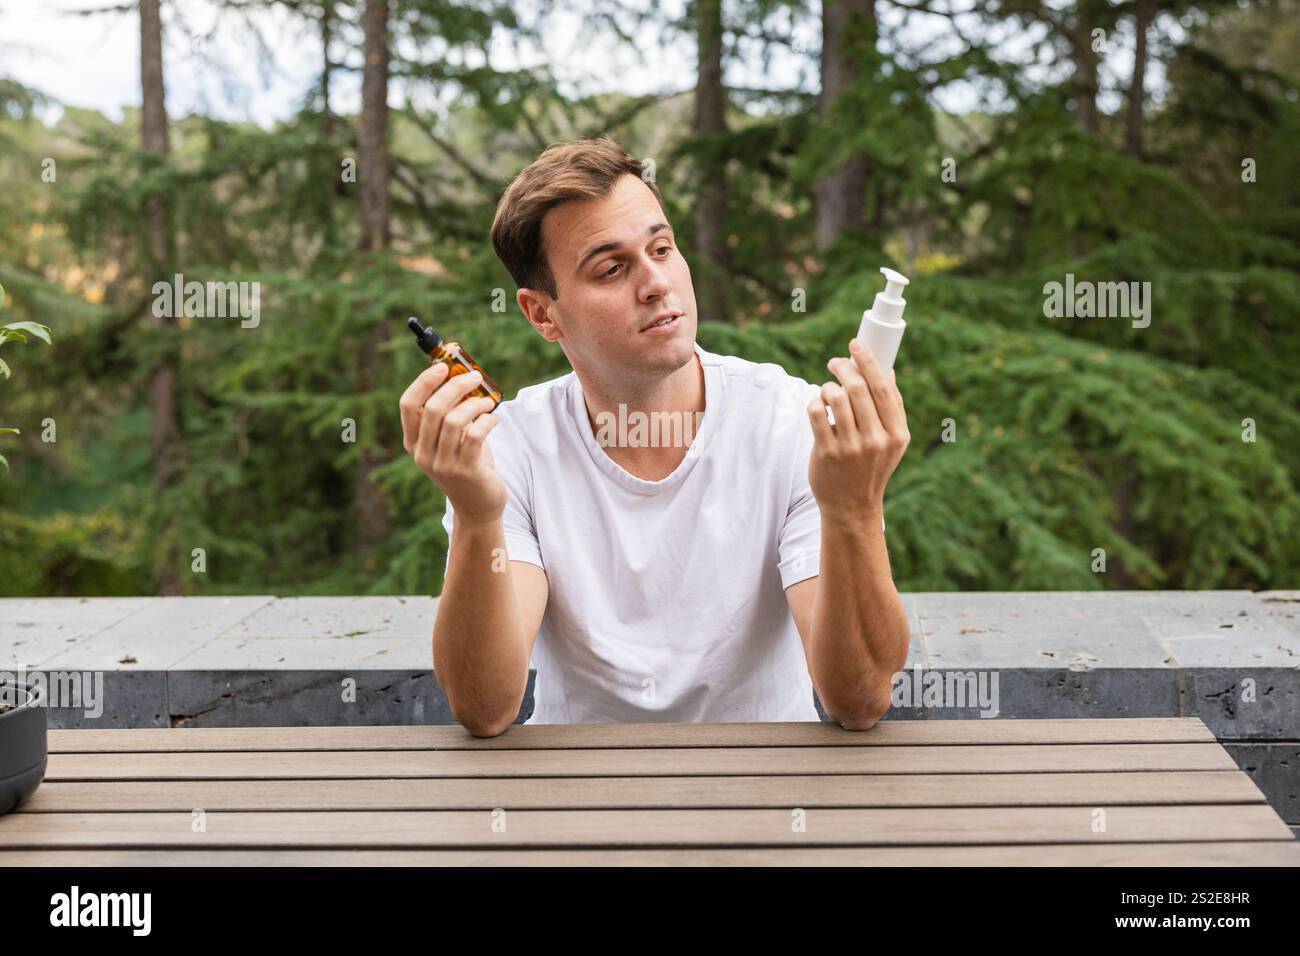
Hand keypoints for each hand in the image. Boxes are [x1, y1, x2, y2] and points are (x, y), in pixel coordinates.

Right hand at [399, 363, 506, 524]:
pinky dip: (487, 420)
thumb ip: (451, 413)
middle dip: (455, 386)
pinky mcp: (466, 471)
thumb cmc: (466, 463)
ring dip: (475, 404)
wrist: (477, 505)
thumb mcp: (450, 440)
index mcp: (413, 442)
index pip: (408, 405)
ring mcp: (443, 464)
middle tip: (475, 376)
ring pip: (455, 421)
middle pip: (433, 409)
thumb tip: (462, 375)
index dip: (423, 382)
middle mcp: (422, 454)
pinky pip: (475, 436)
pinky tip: (494, 419)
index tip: (442, 366)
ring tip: (488, 402)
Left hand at [806, 339, 910, 520]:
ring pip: (835, 398)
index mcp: (897, 433)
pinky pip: (816, 412)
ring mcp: (851, 447)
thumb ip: (892, 410)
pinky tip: (818, 406)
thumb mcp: (892, 443)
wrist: (852, 506)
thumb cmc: (871, 467)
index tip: (856, 344)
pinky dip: (815, 402)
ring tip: (827, 389)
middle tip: (835, 363)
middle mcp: (876, 440)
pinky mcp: (827, 453)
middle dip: (843, 367)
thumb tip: (887, 371)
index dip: (868, 360)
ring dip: (828, 386)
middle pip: (858, 387)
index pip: (883, 387)